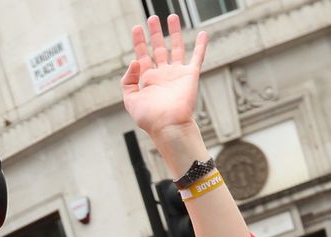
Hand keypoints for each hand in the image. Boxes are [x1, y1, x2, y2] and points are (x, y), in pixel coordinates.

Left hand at [121, 15, 206, 141]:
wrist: (168, 126)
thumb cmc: (149, 118)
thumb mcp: (130, 99)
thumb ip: (128, 80)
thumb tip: (134, 61)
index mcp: (148, 80)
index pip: (143, 55)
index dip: (139, 41)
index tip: (136, 27)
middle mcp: (163, 74)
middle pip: (159, 48)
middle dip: (155, 33)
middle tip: (152, 18)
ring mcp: (177, 74)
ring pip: (177, 48)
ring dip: (175, 32)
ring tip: (172, 16)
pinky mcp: (190, 76)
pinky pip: (197, 57)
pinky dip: (201, 46)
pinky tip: (203, 33)